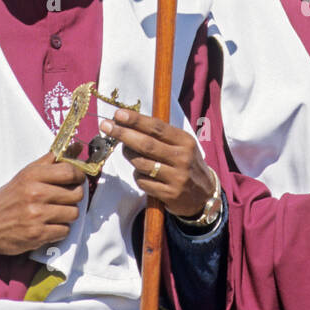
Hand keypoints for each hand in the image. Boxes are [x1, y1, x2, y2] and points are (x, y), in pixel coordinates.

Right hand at [0, 150, 85, 254]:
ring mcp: (36, 215)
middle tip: (62, 200)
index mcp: (32, 176)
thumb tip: (77, 147)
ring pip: (74, 213)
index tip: (77, 180)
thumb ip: (51, 161)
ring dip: (67, 215)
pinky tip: (47, 226)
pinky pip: (64, 231)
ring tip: (53, 214)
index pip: (70, 172)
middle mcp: (35, 194)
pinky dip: (59, 230)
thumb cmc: (9, 198)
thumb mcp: (25, 174)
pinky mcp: (37, 234)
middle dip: (73, 198)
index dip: (79, 176)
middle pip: (77, 194)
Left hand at [100, 109, 217, 218]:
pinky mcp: (169, 193)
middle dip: (123, 134)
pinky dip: (137, 175)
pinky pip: (142, 181)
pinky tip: (142, 173)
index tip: (118, 114)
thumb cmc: (186, 164)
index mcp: (185, 141)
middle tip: (106, 126)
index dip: (136, 120)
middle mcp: (182, 158)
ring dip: (128, 155)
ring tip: (127, 151)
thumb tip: (129, 121)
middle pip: (146, 144)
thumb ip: (160, 135)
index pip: (157, 127)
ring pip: (140, 163)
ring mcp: (176, 177)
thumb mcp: (181, 146)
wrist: (203, 195)